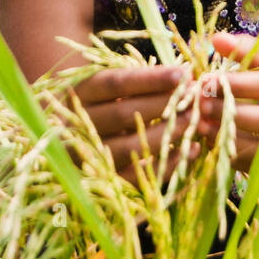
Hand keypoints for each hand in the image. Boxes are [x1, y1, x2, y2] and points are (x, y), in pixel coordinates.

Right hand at [70, 63, 195, 185]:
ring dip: (168, 133)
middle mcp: (77, 124)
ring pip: (131, 147)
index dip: (150, 79)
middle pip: (124, 114)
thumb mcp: (106, 89)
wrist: (62, 149)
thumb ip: (136, 82)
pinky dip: (167, 164)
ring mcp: (87, 156)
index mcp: (78, 93)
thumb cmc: (98, 107)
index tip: (183, 74)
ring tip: (196, 121)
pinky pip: (137, 177)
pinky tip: (191, 151)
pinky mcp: (100, 184)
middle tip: (195, 98)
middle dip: (164, 104)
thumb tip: (184, 76)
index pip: (116, 83)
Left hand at [196, 32, 258, 170]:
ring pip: (254, 148)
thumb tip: (215, 39)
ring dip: (222, 136)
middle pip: (258, 120)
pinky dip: (230, 154)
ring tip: (200, 124)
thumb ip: (249, 49)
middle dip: (223, 112)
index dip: (232, 84)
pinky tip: (214, 141)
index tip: (205, 79)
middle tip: (198, 104)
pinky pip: (253, 165)